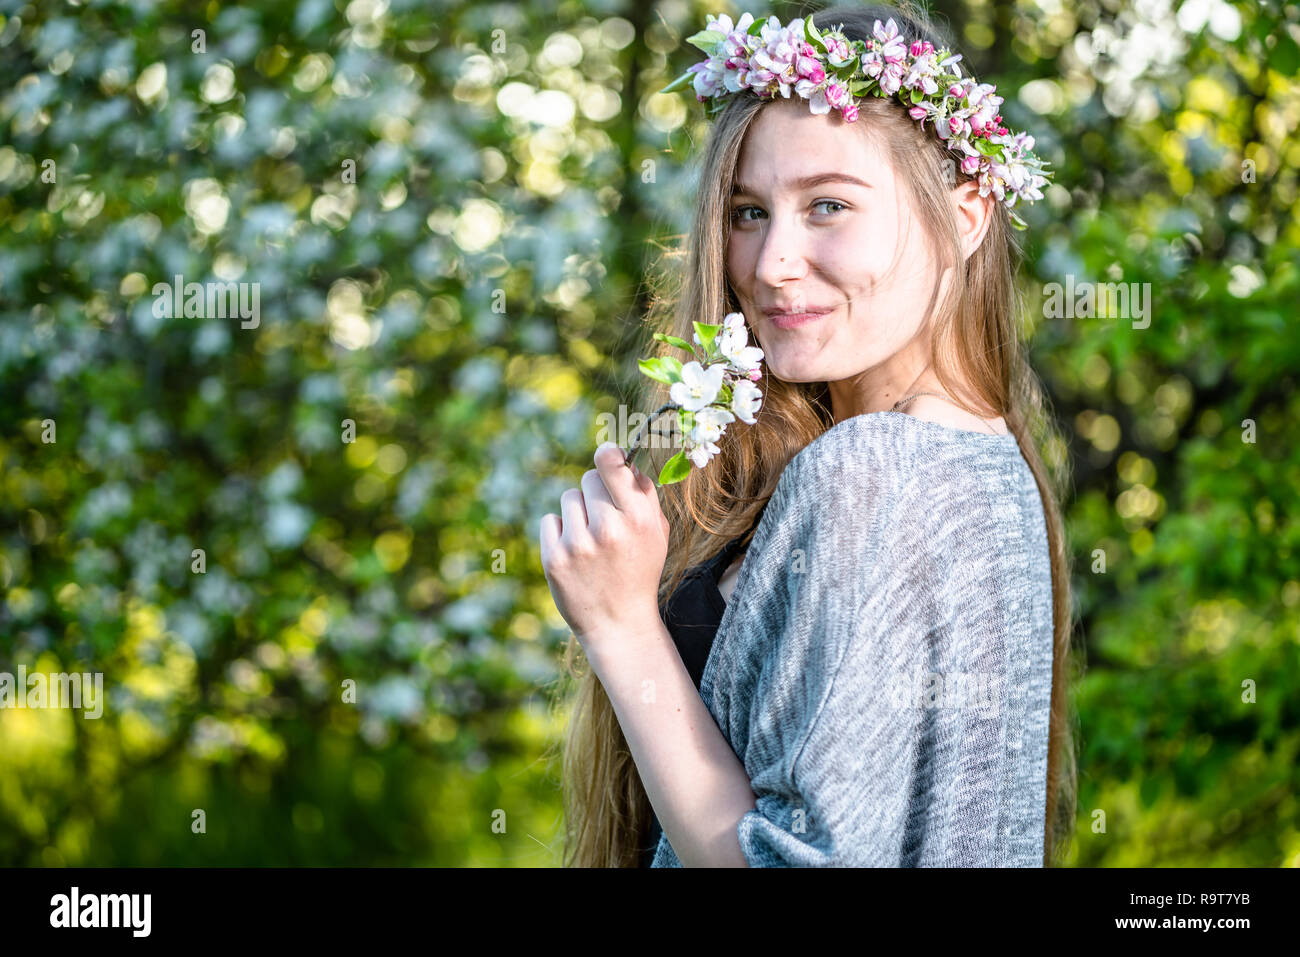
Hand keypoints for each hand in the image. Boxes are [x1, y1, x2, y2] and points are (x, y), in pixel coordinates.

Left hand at [540, 441, 670, 649]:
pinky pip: (550, 520)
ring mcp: (578, 545)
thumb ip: (645, 493)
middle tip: (604, 517)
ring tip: (591, 541)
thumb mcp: (657, 533)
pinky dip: (559, 532)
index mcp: (638, 520)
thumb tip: (624, 459)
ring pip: (568, 498)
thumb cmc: (640, 571)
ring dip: (578, 513)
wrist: (619, 624)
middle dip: (595, 492)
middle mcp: (608, 529)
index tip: (606, 455)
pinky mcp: (554, 558)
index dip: (607, 454)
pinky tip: (574, 553)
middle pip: (588, 479)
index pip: (611, 465)